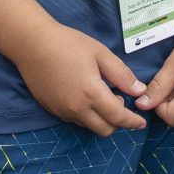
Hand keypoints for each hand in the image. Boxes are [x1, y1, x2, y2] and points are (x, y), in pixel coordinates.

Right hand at [13, 22, 147, 134]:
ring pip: (89, 126)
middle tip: (121, 102)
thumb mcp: (100, 53)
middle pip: (104, 130)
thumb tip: (139, 91)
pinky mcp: (52, 109)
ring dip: (102, 119)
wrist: (32, 44)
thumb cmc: (68, 44)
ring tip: (103, 97)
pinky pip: (75, 120)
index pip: (118, 117)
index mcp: (91, 94)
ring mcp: (62, 111)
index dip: (132, 122)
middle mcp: (77, 108)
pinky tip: (86, 97)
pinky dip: (87, 115)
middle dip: (118, 123)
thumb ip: (121, 75)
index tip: (141, 123)